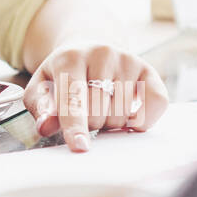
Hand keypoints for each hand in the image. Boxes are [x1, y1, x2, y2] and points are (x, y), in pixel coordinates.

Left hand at [23, 43, 167, 151]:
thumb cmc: (64, 75)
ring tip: (104, 106)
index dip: (75, 125)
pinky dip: (142, 119)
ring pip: (122, 115)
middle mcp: (102, 54)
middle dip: (89, 124)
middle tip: (86, 111)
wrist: (89, 50)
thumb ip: (41, 107)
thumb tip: (45, 126)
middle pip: (98, 113)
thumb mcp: (42, 87)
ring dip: (111, 123)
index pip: (73, 99)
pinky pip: (155, 104)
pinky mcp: (149, 70)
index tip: (80, 146)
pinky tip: (128, 111)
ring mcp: (128, 60)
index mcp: (70, 58)